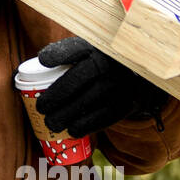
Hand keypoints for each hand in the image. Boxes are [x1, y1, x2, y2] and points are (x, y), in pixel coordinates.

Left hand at [35, 37, 168, 137]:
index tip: (44, 60)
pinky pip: (103, 118)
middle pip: (76, 80)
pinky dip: (85, 126)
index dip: (59, 54)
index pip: (76, 48)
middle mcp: (108, 65)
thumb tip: (38, 68)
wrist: (141, 75)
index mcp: (96, 48)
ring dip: (65, 116)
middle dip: (55, 96)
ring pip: (87, 102)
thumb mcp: (91, 52)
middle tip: (41, 108)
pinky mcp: (127, 104)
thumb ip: (70, 55)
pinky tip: (72, 130)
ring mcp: (119, 84)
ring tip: (51, 123)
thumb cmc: (103, 64)